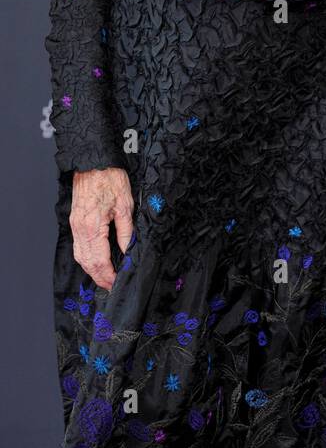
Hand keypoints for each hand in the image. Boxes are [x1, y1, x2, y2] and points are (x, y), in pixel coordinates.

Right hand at [70, 167, 134, 291]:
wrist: (93, 161)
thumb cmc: (110, 178)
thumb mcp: (125, 205)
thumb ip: (126, 232)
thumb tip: (128, 252)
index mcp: (92, 227)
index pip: (99, 261)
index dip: (108, 276)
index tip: (117, 284)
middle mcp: (80, 229)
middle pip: (87, 263)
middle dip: (99, 277)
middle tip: (112, 286)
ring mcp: (74, 225)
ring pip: (80, 256)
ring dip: (91, 270)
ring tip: (105, 278)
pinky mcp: (74, 221)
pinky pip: (78, 246)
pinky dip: (86, 258)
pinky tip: (95, 261)